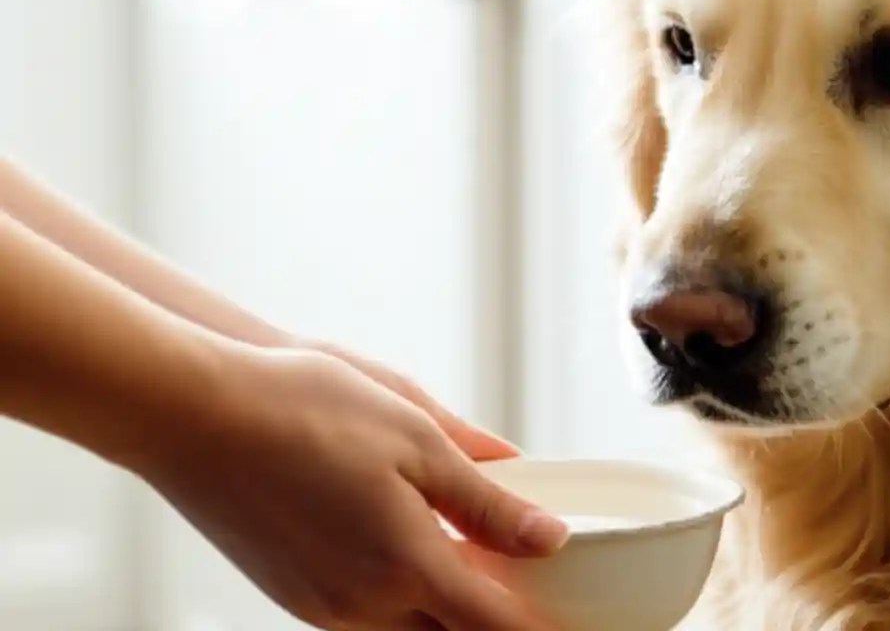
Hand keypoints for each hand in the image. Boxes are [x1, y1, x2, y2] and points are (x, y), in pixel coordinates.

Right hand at [133, 346, 566, 630]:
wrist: (190, 413)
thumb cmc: (304, 410)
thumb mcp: (416, 438)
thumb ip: (486, 499)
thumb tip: (547, 536)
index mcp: (405, 565)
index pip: (495, 626)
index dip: (540, 630)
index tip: (570, 624)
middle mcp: (363, 603)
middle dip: (493, 619)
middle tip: (526, 582)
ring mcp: (320, 606)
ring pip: (407, 629)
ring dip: (446, 608)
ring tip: (472, 561)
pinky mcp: (291, 594)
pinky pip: (365, 616)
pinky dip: (402, 596)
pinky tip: (409, 550)